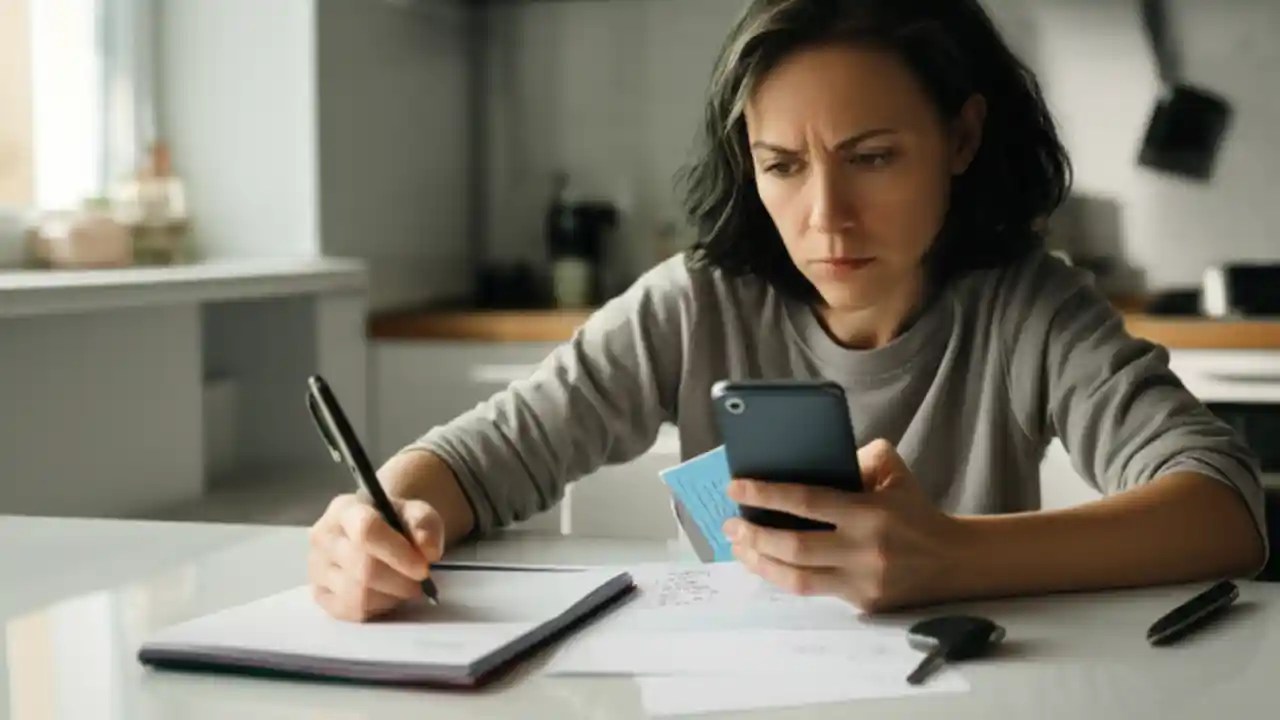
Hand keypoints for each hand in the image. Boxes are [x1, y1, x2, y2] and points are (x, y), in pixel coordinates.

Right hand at [308, 493, 445, 621]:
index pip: (366, 532)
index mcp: (345, 509)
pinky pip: (350, 611)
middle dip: (400, 581)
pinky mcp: (319, 594)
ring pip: (356, 594)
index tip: (423, 568)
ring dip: (390, 596)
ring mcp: (317, 567)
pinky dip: (376, 608)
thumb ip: (425, 525)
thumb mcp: (417, 513)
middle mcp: (323, 537)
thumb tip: (428, 551)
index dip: (397, 554)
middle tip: (420, 581)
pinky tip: (386, 595)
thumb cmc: (396, 522)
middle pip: (363, 568)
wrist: (377, 534)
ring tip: (403, 586)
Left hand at [723, 439, 963, 612]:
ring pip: (797, 579)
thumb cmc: (915, 511)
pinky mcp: (862, 604)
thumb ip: (861, 456)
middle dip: (754, 535)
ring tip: (739, 547)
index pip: (807, 501)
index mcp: (869, 512)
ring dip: (760, 562)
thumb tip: (813, 459)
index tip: (735, 487)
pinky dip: (784, 577)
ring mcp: (861, 581)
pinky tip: (767, 564)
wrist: (954, 561)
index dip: (766, 494)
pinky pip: (814, 591)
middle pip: (794, 546)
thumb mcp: (894, 473)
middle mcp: (863, 550)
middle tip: (730, 523)